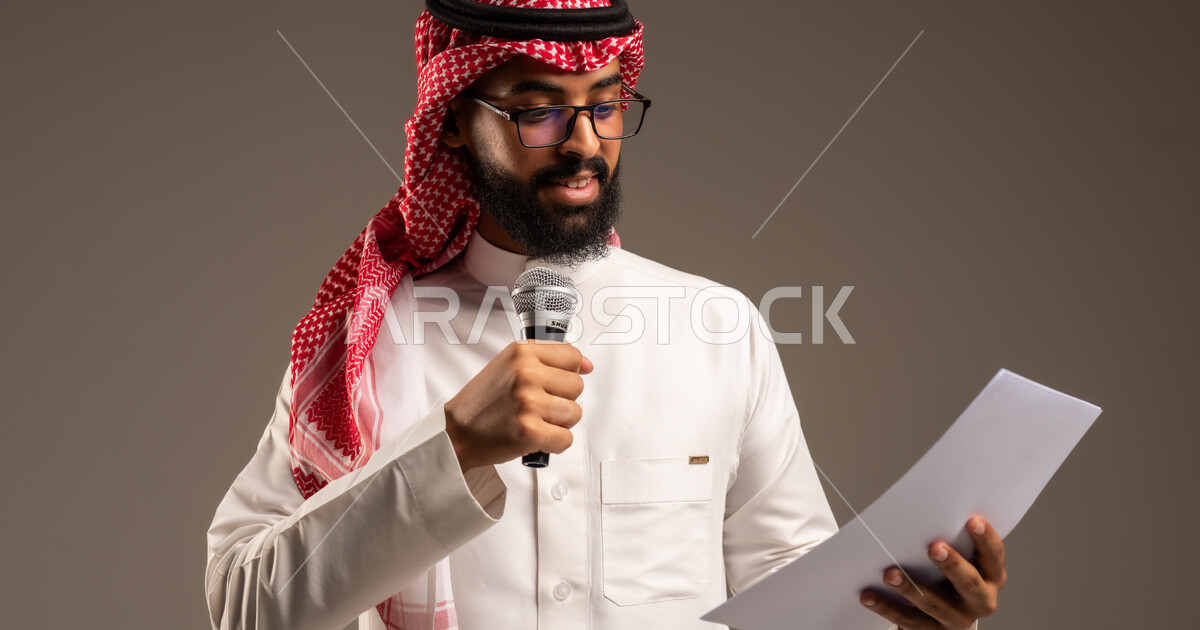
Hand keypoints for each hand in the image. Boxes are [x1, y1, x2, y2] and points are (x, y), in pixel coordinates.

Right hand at [444, 339, 592, 471]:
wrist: (458, 432)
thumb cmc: (484, 401)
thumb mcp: (510, 366)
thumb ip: (547, 360)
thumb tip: (586, 365)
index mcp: (522, 352)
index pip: (572, 357)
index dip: (567, 373)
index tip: (555, 382)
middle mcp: (526, 373)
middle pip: (577, 386)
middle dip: (562, 400)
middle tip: (537, 406)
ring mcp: (528, 402)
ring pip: (574, 413)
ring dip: (558, 423)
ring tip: (534, 421)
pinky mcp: (530, 430)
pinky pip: (566, 439)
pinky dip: (553, 444)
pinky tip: (535, 437)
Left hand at [860, 516, 1006, 628]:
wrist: (947, 614)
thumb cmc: (953, 575)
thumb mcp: (963, 558)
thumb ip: (955, 539)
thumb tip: (931, 509)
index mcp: (992, 577)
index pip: (994, 557)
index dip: (986, 539)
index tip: (973, 520)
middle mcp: (980, 601)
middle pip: (969, 584)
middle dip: (952, 565)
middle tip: (934, 547)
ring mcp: (956, 619)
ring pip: (934, 605)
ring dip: (910, 589)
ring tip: (890, 574)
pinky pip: (908, 620)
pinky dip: (886, 607)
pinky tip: (868, 595)